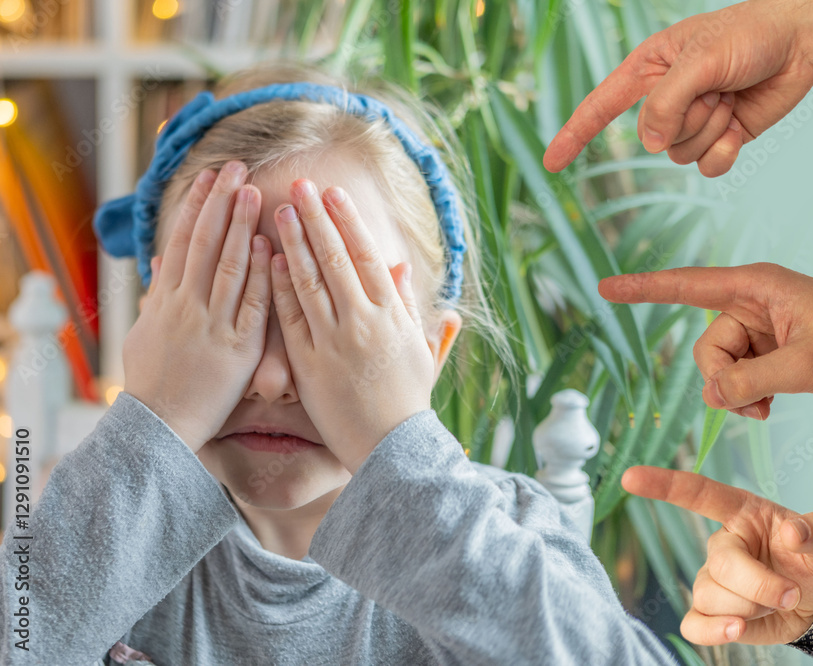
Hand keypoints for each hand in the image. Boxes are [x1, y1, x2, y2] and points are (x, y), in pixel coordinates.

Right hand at [123, 161, 271, 451]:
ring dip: (239, 226)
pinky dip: (257, 274)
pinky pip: (249, 304)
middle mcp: (186, 306)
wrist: (160, 427)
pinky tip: (266, 246)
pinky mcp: (236, 348)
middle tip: (236, 166)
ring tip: (252, 191)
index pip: (182, 240)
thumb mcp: (145, 333)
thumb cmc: (154, 381)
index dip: (197, 205)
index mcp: (166, 299)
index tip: (210, 175)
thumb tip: (157, 263)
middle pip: (203, 243)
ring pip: (226, 266)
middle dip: (220, 202)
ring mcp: (211, 325)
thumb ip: (156, 296)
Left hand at [269, 179, 434, 473]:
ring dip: (292, 242)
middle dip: (316, 218)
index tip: (332, 194)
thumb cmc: (408, 399)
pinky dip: (280, 285)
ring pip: (309, 280)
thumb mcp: (419, 349)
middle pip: (335, 258)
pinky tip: (268, 259)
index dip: (347, 221)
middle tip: (299, 185)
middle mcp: (364, 321)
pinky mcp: (310, 363)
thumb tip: (403, 268)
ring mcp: (334, 341)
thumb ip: (411, 306)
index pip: (366, 255)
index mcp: (392, 314)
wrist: (390, 447)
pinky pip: (291, 317)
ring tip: (277, 210)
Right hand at [542, 0, 812, 176]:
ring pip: (679, 155)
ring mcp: (693, 120)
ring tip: (731, 96)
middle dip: (686, 118)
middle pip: (651, 138)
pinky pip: (707, 166)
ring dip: (710, 128)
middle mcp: (666, 98)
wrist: (802, 42)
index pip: (599, 106)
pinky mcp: (720, 137)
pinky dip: (724, 151)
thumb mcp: (699, 61)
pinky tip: (739, 126)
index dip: (573, 135)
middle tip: (716, 87)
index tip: (550, 162)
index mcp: (648, 69)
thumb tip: (650, 144)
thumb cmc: (749, 35)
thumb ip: (665, 102)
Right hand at [599, 263, 812, 419]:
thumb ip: (751, 380)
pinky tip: (769, 405)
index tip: (606, 288)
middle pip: (705, 348)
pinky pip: (735, 376)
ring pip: (718, 368)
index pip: (686, 286)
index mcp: (754, 287)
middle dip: (723, 380)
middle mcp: (748, 304)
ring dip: (737, 394)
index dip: (643, 289)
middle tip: (755, 402)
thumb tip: (711, 396)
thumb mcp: (806, 364)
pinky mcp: (765, 348)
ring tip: (770, 405)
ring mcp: (756, 328)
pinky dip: (746, 396)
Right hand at [622, 466, 812, 644]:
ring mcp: (711, 580)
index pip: (697, 493)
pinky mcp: (711, 614)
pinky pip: (693, 624)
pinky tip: (736, 629)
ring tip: (775, 604)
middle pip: (719, 563)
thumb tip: (794, 531)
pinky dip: (714, 632)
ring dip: (750, 607)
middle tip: (789, 593)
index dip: (663, 484)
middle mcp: (721, 545)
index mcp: (741, 514)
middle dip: (758, 585)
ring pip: (709, 595)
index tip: (630, 477)